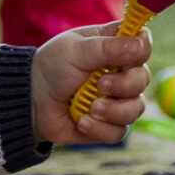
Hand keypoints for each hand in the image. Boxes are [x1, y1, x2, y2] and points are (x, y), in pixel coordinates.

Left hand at [32, 23, 152, 144]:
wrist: (31, 103)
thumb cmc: (52, 67)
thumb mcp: (75, 50)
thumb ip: (108, 47)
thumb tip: (139, 45)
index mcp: (114, 45)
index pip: (142, 43)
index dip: (142, 48)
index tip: (131, 54)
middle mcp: (120, 71)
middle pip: (143, 78)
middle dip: (124, 85)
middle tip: (100, 85)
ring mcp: (117, 99)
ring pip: (136, 108)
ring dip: (114, 110)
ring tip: (90, 108)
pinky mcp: (109, 124)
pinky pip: (120, 131)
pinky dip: (100, 128)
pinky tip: (81, 121)